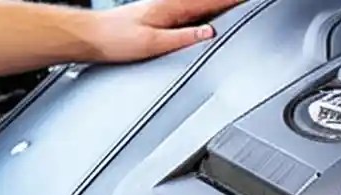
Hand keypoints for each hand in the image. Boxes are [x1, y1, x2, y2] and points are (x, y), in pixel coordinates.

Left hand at [90, 0, 243, 62]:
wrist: (92, 36)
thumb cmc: (116, 39)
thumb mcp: (153, 43)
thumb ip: (184, 37)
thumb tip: (209, 32)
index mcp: (172, 8)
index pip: (212, 1)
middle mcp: (170, 3)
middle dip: (229, 0)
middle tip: (248, 0)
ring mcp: (165, 7)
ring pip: (200, 2)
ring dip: (218, 2)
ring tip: (234, 3)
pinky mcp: (160, 13)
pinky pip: (191, 6)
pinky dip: (205, 6)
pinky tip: (208, 10)